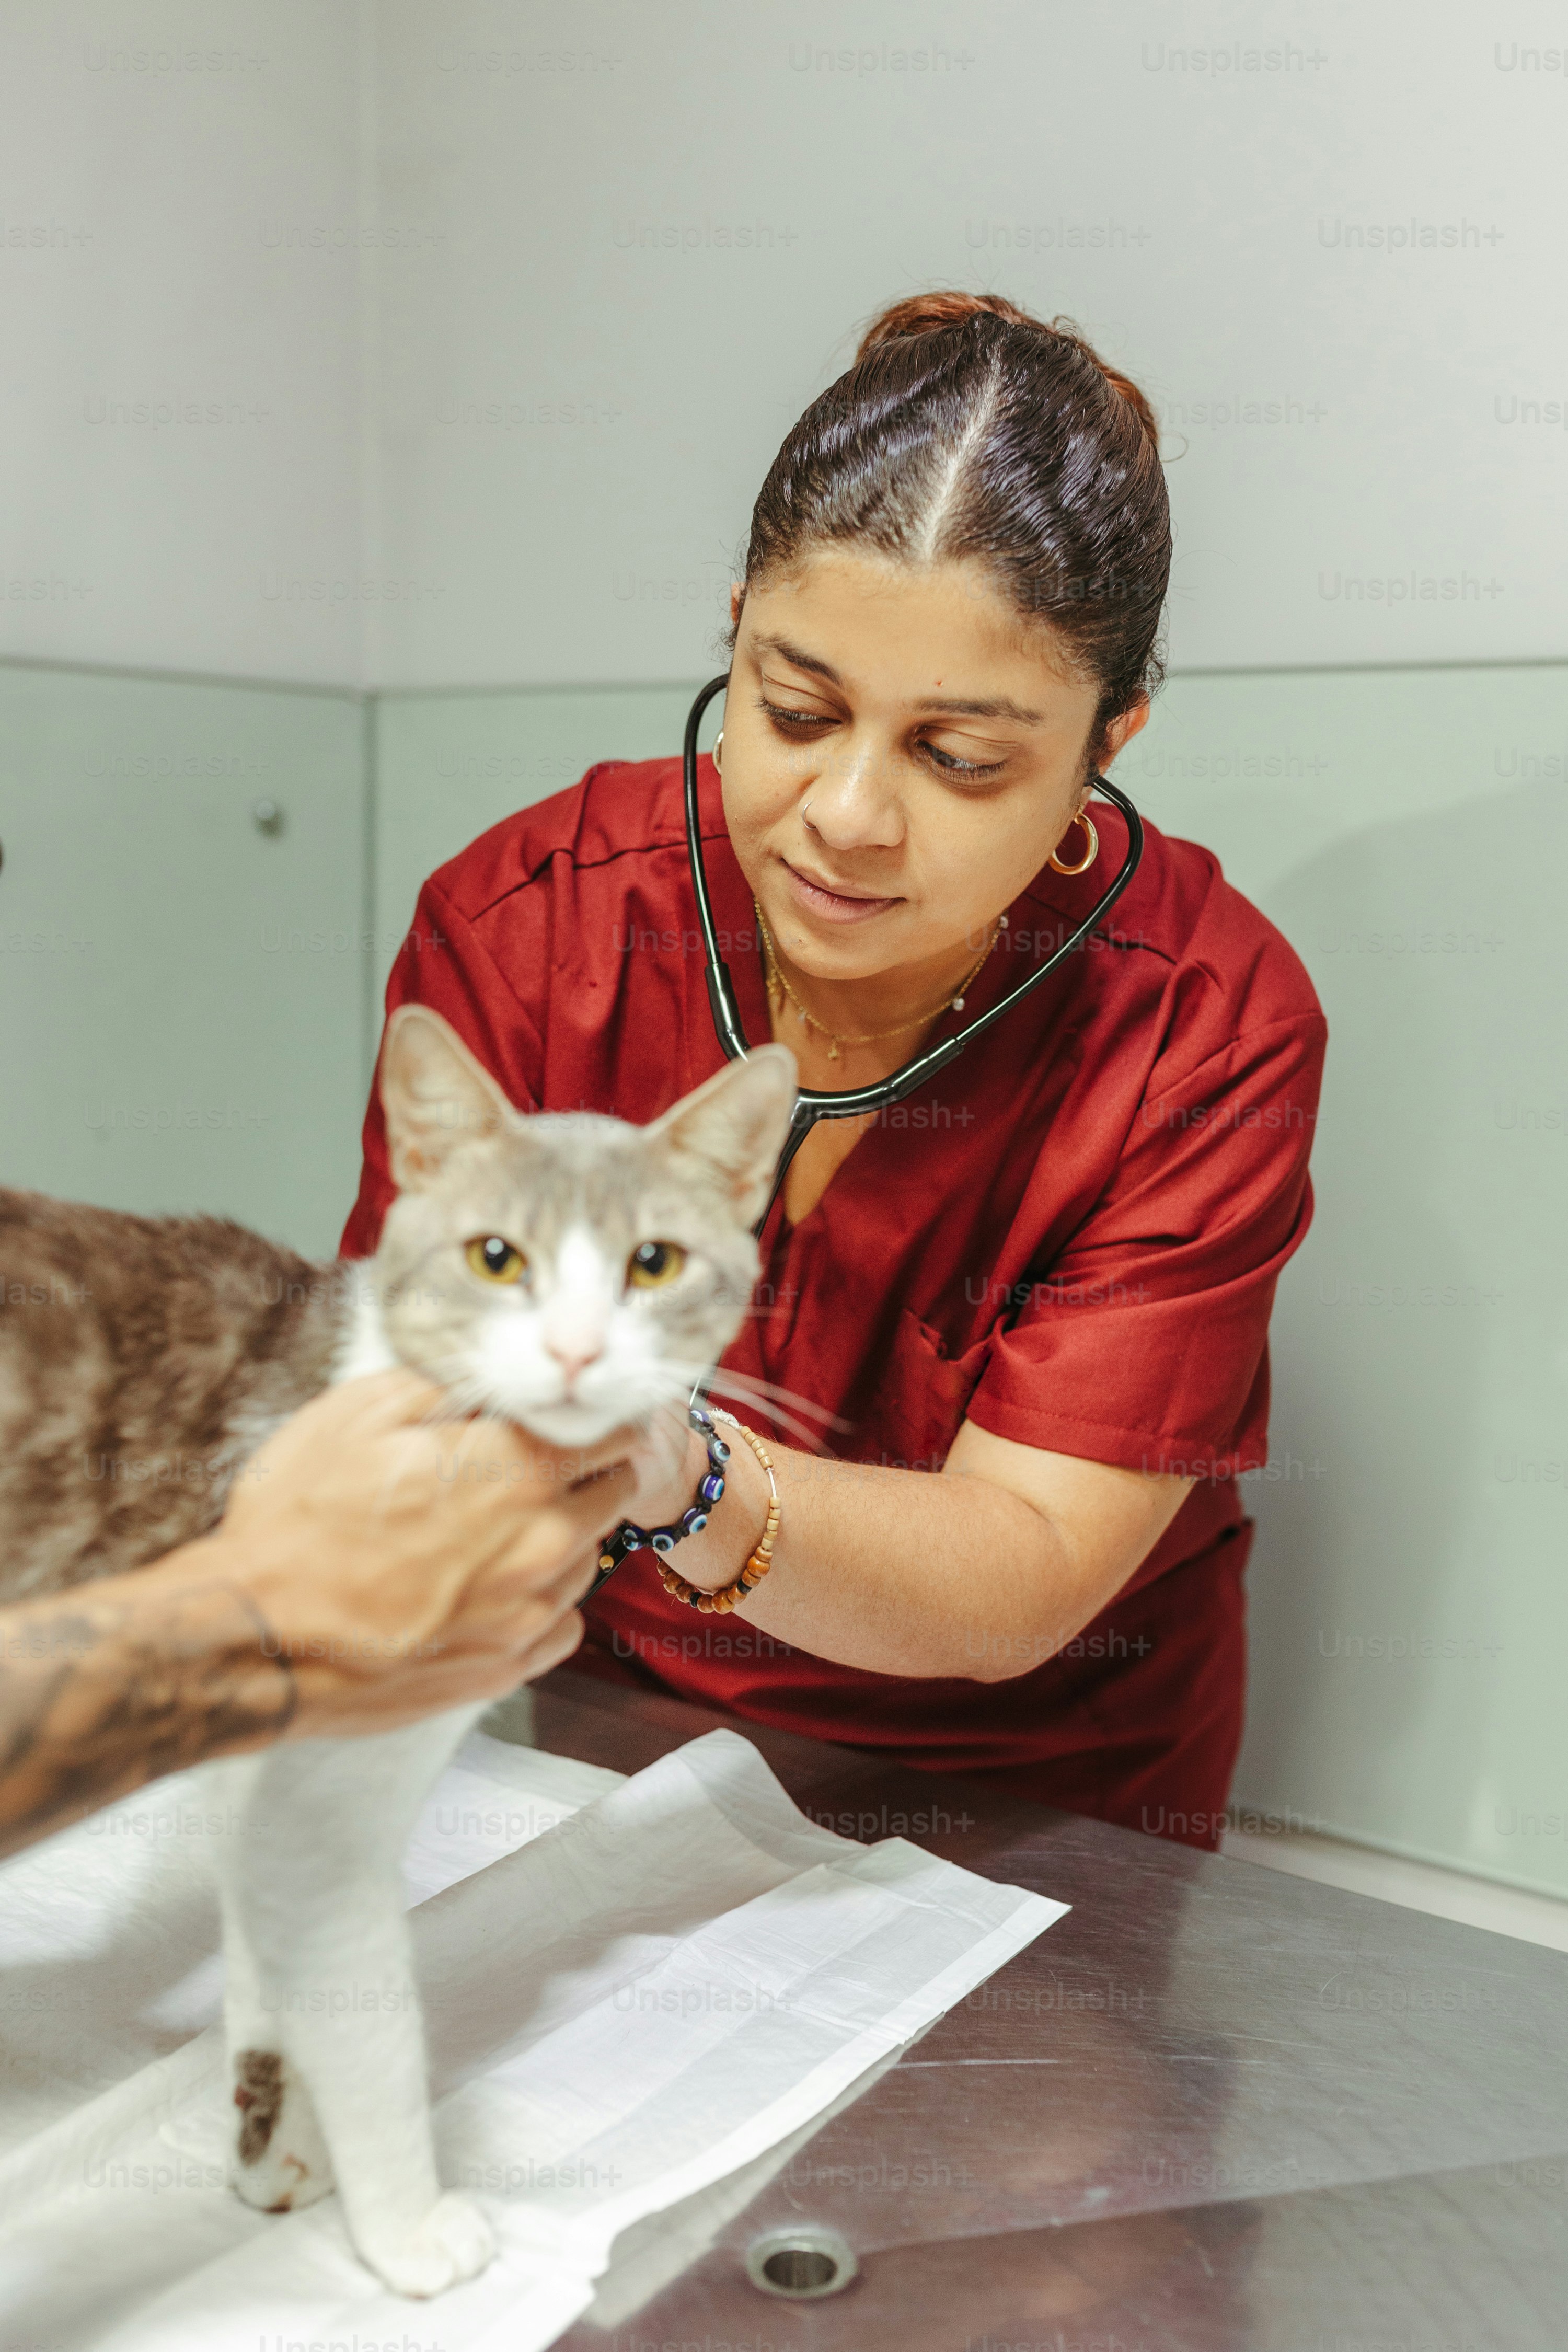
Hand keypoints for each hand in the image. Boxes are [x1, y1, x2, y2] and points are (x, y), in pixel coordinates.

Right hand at [205, 1368, 648, 1734]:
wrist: (255, 1636)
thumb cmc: (297, 1522)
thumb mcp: (358, 1413)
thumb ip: (445, 1388)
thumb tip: (491, 1382)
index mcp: (516, 1472)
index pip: (618, 1431)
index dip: (603, 1415)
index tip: (580, 1413)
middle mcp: (542, 1544)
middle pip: (615, 1492)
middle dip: (588, 1470)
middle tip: (535, 1465)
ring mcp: (527, 1613)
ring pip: (589, 1558)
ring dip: (563, 1536)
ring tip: (495, 1529)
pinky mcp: (505, 1668)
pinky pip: (562, 1625)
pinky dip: (542, 1602)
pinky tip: (493, 1587)